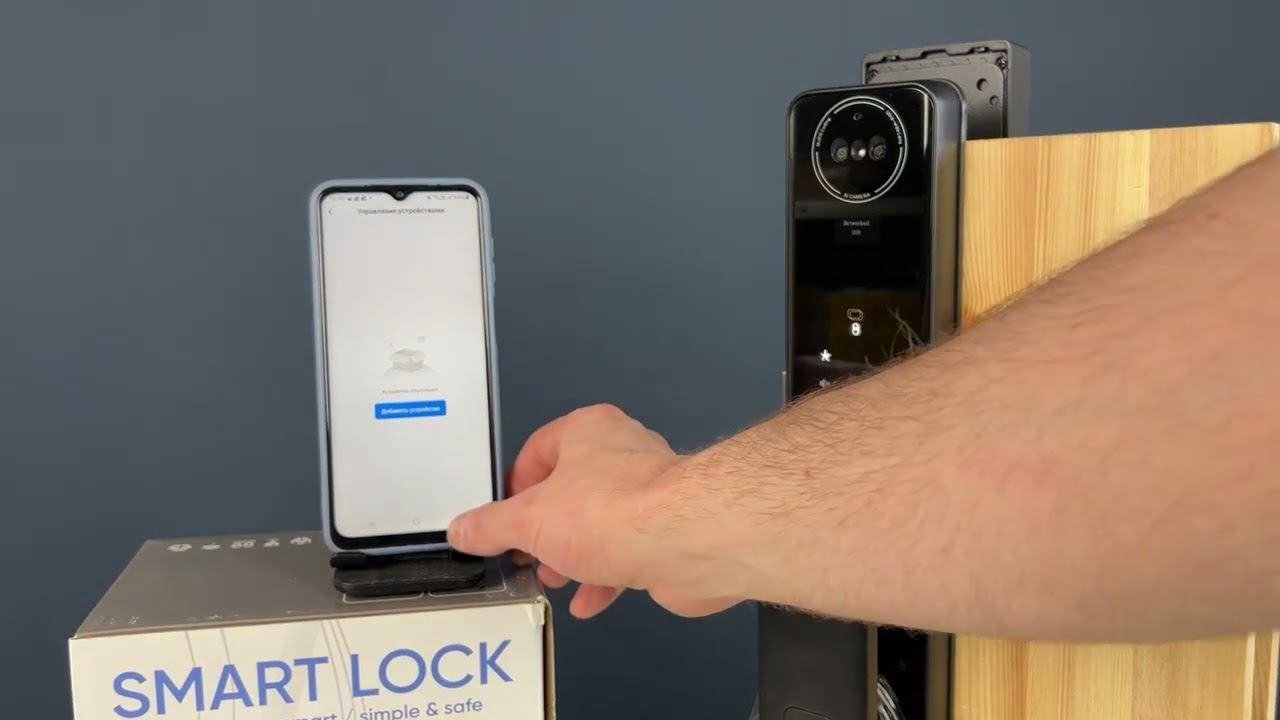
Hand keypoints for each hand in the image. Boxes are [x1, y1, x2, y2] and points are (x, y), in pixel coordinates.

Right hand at [447, 404, 745, 618]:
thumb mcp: (530, 521)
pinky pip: (627, 554)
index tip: (500, 517)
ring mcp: (648, 494)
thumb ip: (491, 526)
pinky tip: (589, 599)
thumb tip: (466, 528)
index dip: (514, 488)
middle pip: (570, 491)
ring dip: (573, 555)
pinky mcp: (667, 532)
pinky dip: (604, 578)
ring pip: (600, 524)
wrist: (688, 541)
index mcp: (587, 431)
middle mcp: (621, 454)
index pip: (537, 451)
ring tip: (554, 577)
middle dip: (544, 529)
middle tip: (526, 552)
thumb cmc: (620, 510)